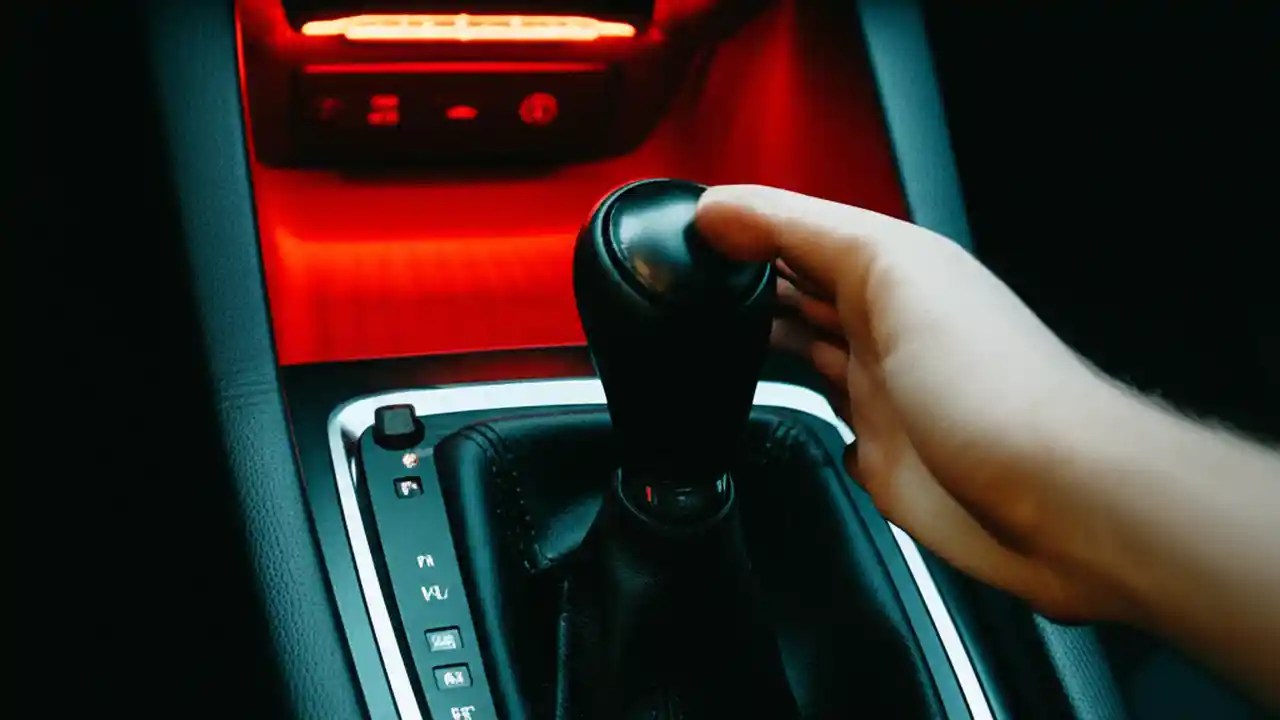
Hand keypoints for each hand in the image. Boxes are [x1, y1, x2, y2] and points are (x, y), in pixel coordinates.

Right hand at [696, 184, 1129, 620]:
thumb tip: (719, 209)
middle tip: (678, 283)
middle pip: (800, 287)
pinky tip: (762, 402)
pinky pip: (822, 417)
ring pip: (805, 349)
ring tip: (699, 331)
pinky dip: (789, 405)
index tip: (679, 231)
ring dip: (758, 338)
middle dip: (742, 279)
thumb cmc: (993, 386)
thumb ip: (804, 232)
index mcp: (895, 270)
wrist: (1056, 499)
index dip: (743, 223)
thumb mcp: (893, 274)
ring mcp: (883, 390)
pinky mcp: (880, 452)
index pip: (802, 229)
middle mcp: (887, 325)